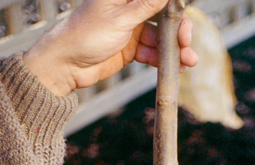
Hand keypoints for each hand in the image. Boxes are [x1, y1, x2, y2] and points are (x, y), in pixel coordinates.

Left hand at [23, 0, 197, 96]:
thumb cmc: (85, 35)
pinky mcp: (129, 49)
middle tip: (186, 43)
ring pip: (159, 37)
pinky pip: (152, 53)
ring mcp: (130, 29)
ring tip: (188, 61)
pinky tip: (175, 68)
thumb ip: (145, 5)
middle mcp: (128, 8)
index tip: (184, 13)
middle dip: (177, 30)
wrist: (65, 65)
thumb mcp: (120, 19)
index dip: (172, 6)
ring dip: (174, 50)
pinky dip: (163, 60)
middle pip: (162, 16)